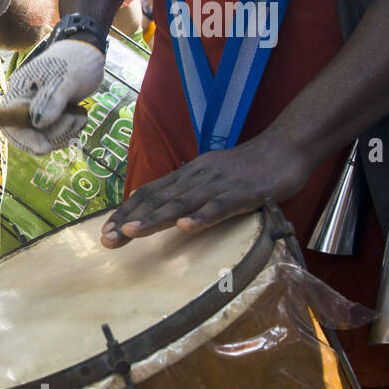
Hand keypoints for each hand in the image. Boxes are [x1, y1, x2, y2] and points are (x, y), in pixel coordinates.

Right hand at [1, 36, 104, 153]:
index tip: (46, 148)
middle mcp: (24, 106)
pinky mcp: (51, 119)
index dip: (25, 139)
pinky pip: (57, 136)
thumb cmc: (75, 61)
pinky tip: (79, 117)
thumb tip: (39, 124)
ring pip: (46, 138)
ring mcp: (38, 113)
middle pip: (30, 136)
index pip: (11, 123)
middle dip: (54, 133)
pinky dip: (71, 131)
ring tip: (79, 114)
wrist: (87, 54)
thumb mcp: (66, 79)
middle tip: (72, 118)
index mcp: (19, 93)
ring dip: (66, 131)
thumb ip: (52, 100)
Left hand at [100, 131, 310, 247]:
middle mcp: (195, 179)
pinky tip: (186, 228)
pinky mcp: (242, 194)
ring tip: (131, 231)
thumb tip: (149, 200)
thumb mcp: (206, 175)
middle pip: (157, 201)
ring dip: (155, 219)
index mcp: (186, 176)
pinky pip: (220, 207)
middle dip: (129, 220)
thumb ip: (181, 188)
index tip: (104, 232)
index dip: (125, 212)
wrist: (284, 148)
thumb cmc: (245, 167)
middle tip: (106, 240)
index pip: (148, 194)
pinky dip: (202, 217)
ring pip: (181, 203)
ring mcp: (218, 186)